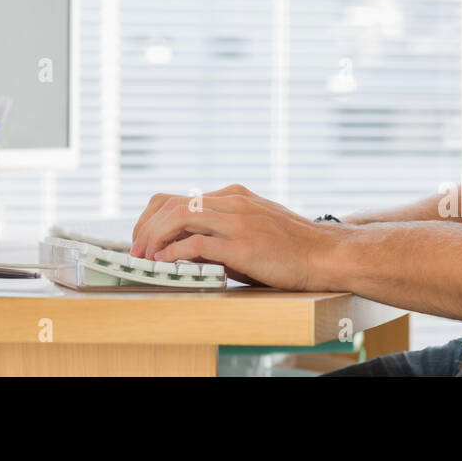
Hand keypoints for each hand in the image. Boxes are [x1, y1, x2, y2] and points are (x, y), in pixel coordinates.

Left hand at [129, 184, 341, 289]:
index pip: (176, 198)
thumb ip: (220, 232)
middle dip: (145, 228)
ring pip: (178, 217)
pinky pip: (196, 243)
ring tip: (145, 258)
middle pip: (170, 204)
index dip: (151, 218)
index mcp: (232, 196)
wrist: (325, 254)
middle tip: (136, 252)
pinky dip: (173, 253)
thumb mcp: (251, 228)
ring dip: (153, 239)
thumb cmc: (290, 248)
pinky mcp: (242, 244)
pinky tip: (164, 264)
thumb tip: (185, 248)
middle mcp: (231, 202)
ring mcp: (236, 220)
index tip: (142, 239)